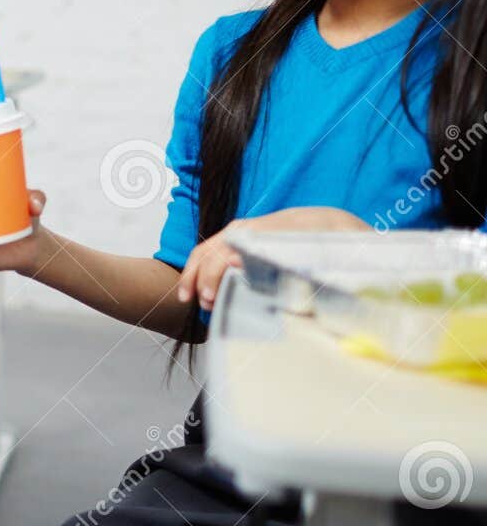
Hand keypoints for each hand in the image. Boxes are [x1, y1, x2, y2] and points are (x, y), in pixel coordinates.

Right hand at [178, 206, 367, 308]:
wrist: (331, 222)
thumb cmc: (335, 242)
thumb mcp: (337, 255)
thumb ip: (324, 269)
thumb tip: (313, 290)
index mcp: (274, 232)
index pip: (235, 248)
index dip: (220, 272)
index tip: (214, 297)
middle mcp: (254, 228)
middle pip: (216, 247)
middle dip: (202, 275)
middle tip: (202, 303)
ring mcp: (245, 230)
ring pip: (209, 247)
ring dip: (194, 273)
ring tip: (188, 298)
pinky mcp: (242, 237)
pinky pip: (212, 249)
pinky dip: (199, 268)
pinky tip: (196, 289)